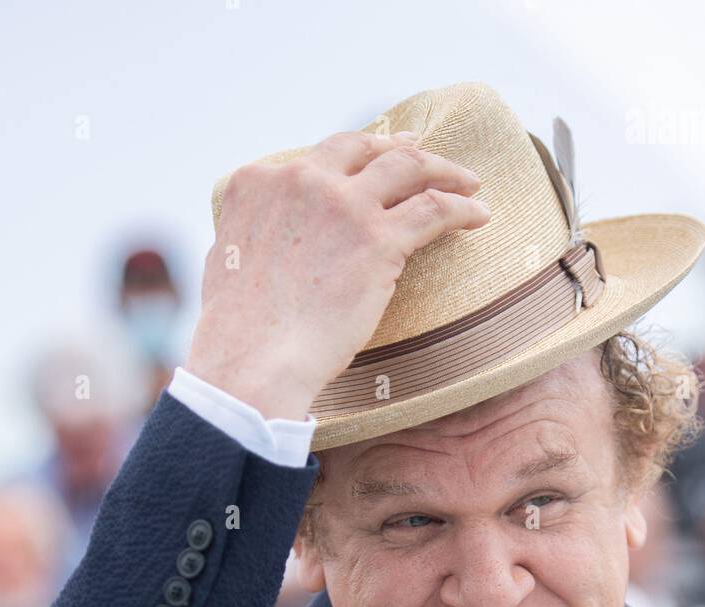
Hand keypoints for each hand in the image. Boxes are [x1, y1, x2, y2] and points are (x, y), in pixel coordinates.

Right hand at [185, 129, 489, 417]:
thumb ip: (254, 235)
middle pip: (361, 149)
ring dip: (442, 170)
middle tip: (420, 152)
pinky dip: (461, 208)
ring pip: (406, 167)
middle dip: (396, 148)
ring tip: (467, 182)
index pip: (313, 159)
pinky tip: (478, 215)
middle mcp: (299, 180)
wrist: (253, 361)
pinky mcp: (378, 238)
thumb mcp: (226, 261)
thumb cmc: (238, 333)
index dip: (348, 161)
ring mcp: (342, 205)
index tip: (369, 162)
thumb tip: (271, 243)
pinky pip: (433, 209)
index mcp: (258, 183)